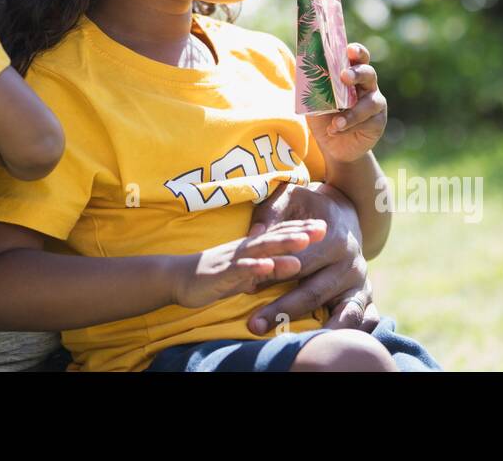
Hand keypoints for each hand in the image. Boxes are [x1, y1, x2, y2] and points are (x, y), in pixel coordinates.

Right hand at [170, 219, 326, 309]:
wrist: (177, 277)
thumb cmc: (215, 276)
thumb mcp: (247, 274)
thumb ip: (269, 268)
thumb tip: (295, 265)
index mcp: (251, 248)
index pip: (279, 235)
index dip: (301, 229)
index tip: (325, 226)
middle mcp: (244, 249)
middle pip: (275, 237)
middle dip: (299, 232)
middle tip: (324, 228)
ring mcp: (232, 259)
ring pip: (260, 249)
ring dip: (281, 244)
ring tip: (303, 241)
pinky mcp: (220, 273)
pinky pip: (238, 270)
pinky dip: (253, 268)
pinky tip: (267, 266)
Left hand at [245, 181, 373, 332]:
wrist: (347, 212)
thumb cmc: (311, 206)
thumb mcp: (291, 197)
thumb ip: (271, 213)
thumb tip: (254, 235)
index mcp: (334, 239)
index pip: (299, 263)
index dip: (272, 275)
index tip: (246, 287)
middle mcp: (351, 264)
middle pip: (314, 292)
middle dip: (283, 310)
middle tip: (254, 325)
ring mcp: (362, 283)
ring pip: (342, 313)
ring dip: (317, 332)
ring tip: (294, 345)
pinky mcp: (366, 297)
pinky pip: (365, 320)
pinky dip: (349, 334)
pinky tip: (325, 344)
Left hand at [305, 42, 386, 165]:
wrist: (332, 146)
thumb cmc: (324, 116)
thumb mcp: (313, 100)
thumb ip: (312, 87)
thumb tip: (301, 73)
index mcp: (351, 74)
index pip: (358, 57)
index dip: (356, 51)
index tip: (349, 50)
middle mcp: (366, 86)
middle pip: (368, 73)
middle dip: (357, 73)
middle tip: (344, 76)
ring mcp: (375, 103)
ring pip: (370, 102)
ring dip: (352, 112)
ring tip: (336, 123)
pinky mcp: (377, 122)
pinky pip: (368, 122)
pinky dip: (350, 126)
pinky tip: (336, 130)